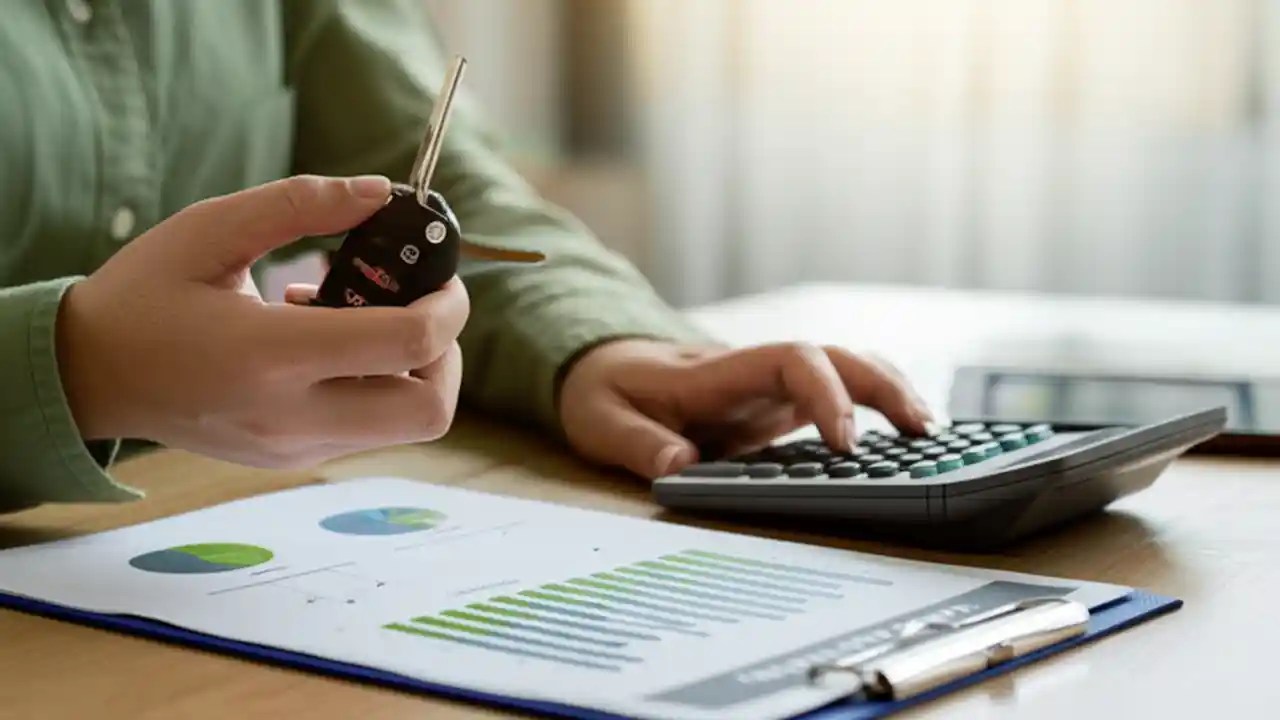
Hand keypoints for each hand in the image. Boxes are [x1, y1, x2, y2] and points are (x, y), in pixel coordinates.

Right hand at [57, 175, 468, 468]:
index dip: (449, 306)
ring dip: (412, 370)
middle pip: (430, 411)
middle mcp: (292, 416)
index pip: (408, 344)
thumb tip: (378, 193)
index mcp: (272, 355)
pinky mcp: (293, 459)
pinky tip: (328, 342)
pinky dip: (376, 385)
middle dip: (448, 354)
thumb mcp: (209, 231)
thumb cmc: (145, 296)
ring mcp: (295, 448)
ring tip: (360, 317)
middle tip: (420, 307)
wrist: (88, 378)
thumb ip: (299, 205)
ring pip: (406, 426)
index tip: (441, 276)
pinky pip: (369, 430)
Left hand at [558, 339, 937, 478]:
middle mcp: (758, 375)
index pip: (791, 361)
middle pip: (837, 358)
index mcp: (720, 371)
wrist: (604, 369)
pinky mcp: (779, 410)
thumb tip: (677, 468)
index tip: (846, 443)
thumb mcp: (602, 419)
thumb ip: (638, 442)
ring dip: (892, 394)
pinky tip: (908, 442)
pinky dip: (877, 411)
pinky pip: (839, 400)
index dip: (826, 394)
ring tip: (934, 437)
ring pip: (847, 373)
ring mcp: (773, 391)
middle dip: (884, 387)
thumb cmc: (605, 391)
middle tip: (924, 432)